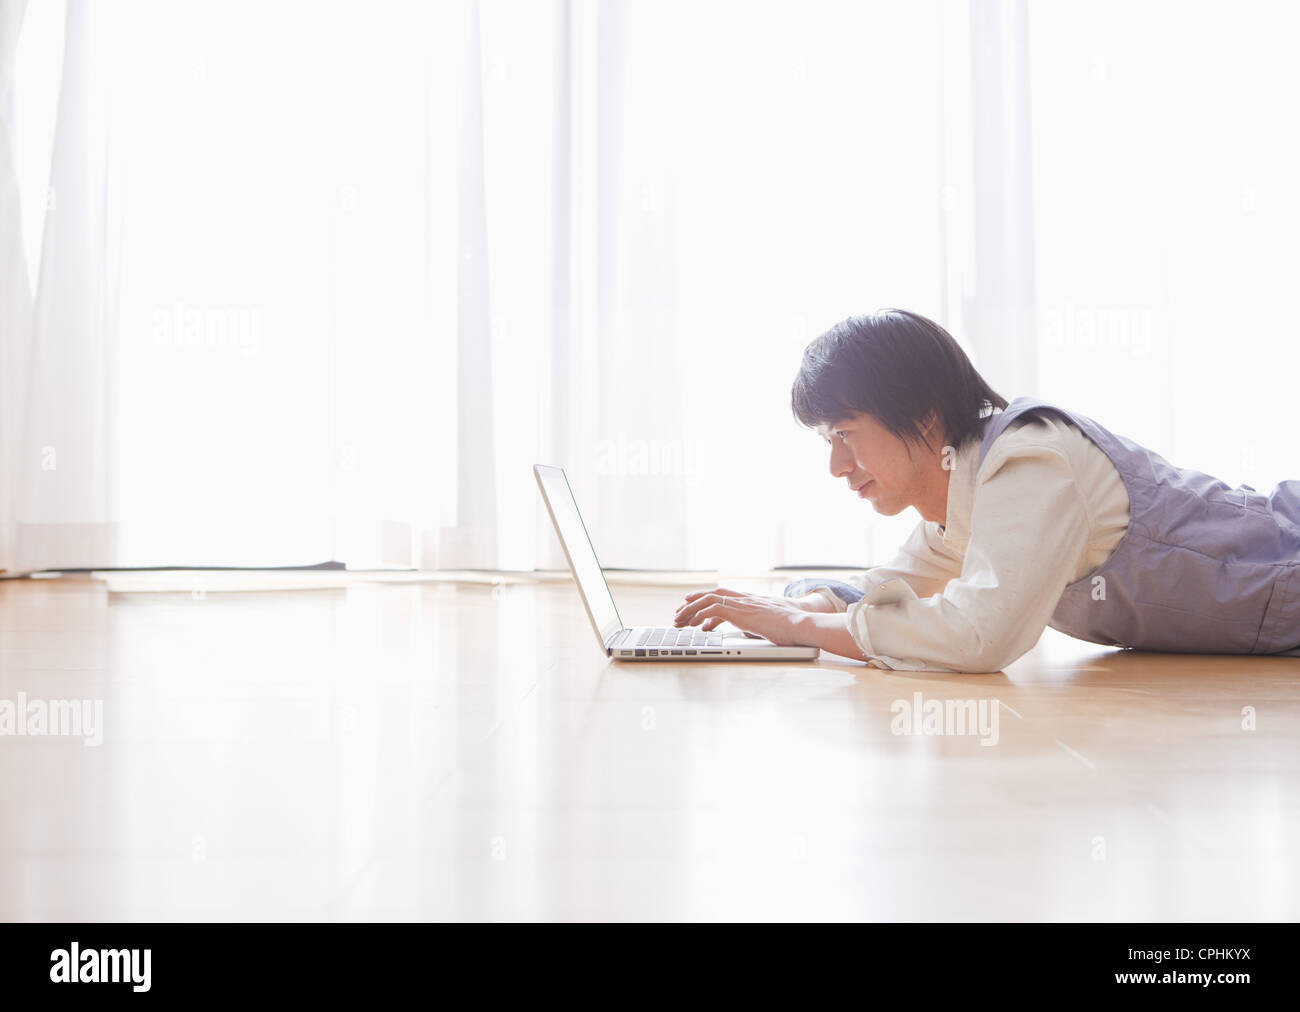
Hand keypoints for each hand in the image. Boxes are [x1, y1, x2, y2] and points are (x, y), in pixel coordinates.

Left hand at [674, 587, 810, 646]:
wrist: (802, 624)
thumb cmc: (791, 627)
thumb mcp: (769, 623)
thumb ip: (755, 624)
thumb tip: (748, 630)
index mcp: (750, 600)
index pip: (722, 593)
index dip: (705, 598)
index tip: (692, 603)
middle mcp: (744, 599)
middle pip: (712, 593)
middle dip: (693, 602)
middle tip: (679, 612)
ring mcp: (742, 604)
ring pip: (708, 600)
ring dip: (691, 610)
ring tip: (680, 620)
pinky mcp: (741, 613)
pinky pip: (714, 609)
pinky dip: (701, 615)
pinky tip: (695, 625)